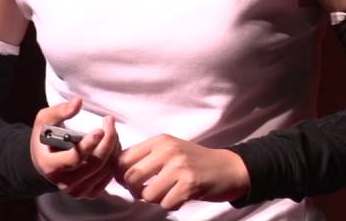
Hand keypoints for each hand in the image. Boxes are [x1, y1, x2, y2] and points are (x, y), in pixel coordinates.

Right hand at [30, 97, 119, 197]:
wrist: (44, 161)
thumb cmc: (44, 138)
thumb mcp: (45, 120)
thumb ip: (60, 110)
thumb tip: (78, 102)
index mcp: (50, 166)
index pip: (74, 158)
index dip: (89, 144)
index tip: (100, 129)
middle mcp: (64, 183)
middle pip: (94, 164)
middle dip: (108, 141)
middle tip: (109, 121)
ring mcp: (77, 190)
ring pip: (105, 170)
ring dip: (113, 148)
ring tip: (111, 131)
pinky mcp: (89, 193)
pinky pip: (108, 177)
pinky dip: (114, 160)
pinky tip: (112, 145)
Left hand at [114, 134, 249, 210]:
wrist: (228, 168)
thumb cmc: (194, 161)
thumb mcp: (169, 150)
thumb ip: (145, 156)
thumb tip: (117, 172)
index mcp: (159, 141)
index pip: (123, 159)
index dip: (120, 175)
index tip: (129, 182)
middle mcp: (167, 150)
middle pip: (130, 177)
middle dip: (134, 191)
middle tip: (145, 192)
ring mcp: (179, 167)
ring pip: (147, 194)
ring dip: (155, 200)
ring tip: (166, 194)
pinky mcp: (190, 184)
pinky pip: (166, 204)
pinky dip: (171, 205)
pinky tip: (180, 197)